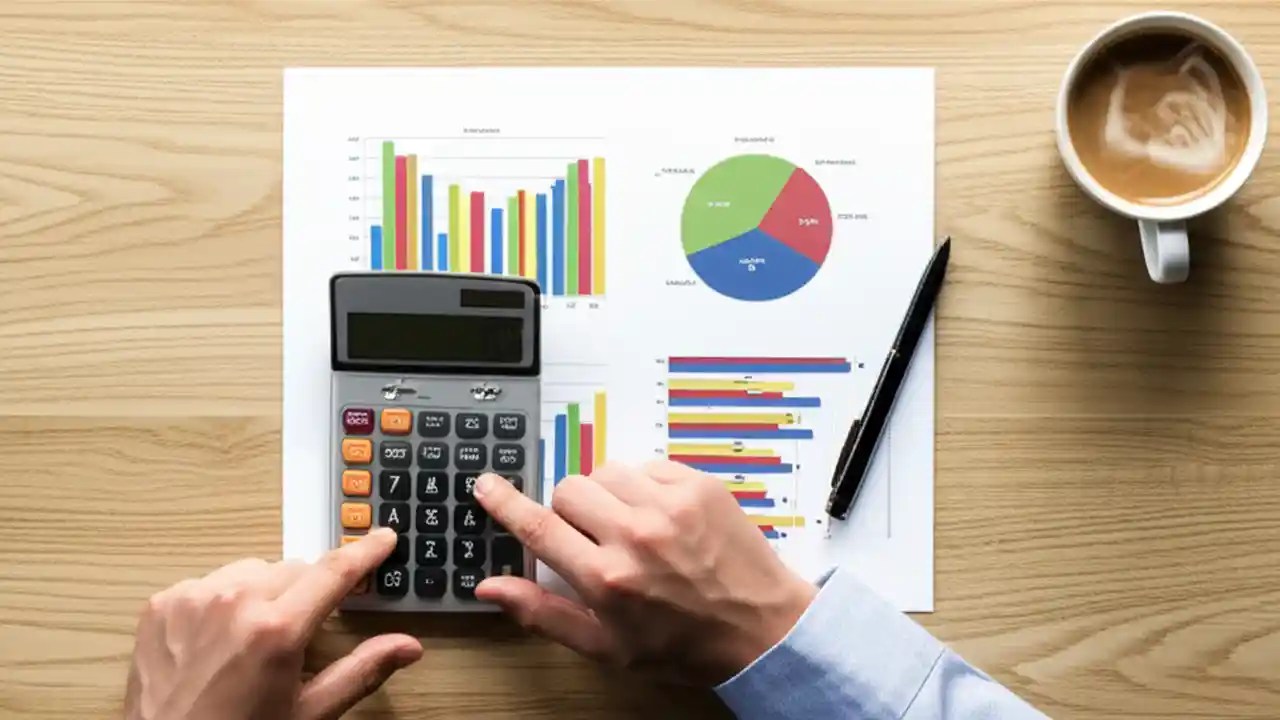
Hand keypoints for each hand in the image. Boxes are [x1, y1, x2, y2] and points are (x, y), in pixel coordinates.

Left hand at [124, 528, 421, 719]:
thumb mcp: (307, 714)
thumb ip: (360, 671)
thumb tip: (407, 646)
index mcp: (276, 630)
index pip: (335, 573)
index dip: (365, 552)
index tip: (383, 537)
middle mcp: (233, 602)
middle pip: (295, 569)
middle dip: (307, 592)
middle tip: (302, 633)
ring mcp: (192, 599)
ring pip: (252, 570)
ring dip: (264, 592)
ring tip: (256, 637)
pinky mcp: (161, 604)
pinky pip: (209, 583)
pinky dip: (222, 601)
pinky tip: (219, 639)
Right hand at [473, 460, 815, 685]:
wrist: (761, 629)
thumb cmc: (682, 645)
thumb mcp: (606, 647)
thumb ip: (543, 613)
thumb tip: (490, 587)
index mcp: (606, 579)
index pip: (539, 528)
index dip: (505, 503)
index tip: (486, 485)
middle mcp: (634, 536)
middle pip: (568, 491)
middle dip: (570, 511)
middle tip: (593, 539)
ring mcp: (670, 505)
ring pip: (605, 471)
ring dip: (606, 494)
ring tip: (630, 526)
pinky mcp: (699, 486)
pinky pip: (647, 465)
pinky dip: (644, 485)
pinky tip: (659, 515)